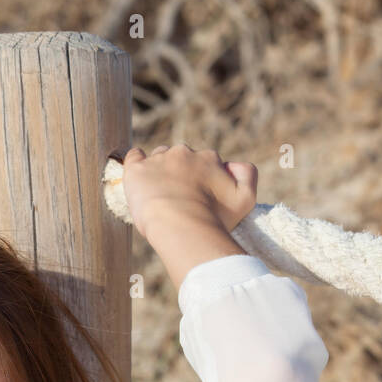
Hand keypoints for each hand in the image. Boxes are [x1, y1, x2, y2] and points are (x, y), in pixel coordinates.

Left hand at [119, 144, 257, 241]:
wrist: (183, 228)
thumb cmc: (215, 219)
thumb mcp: (246, 199)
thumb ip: (248, 175)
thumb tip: (234, 164)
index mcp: (209, 159)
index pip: (203, 163)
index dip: (200, 180)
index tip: (197, 198)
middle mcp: (185, 153)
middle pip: (180, 158)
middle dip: (179, 174)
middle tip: (177, 200)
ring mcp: (159, 160)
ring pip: (157, 158)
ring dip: (158, 171)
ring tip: (157, 195)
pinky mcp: (138, 169)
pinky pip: (134, 157)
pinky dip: (135, 163)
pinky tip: (138, 177)